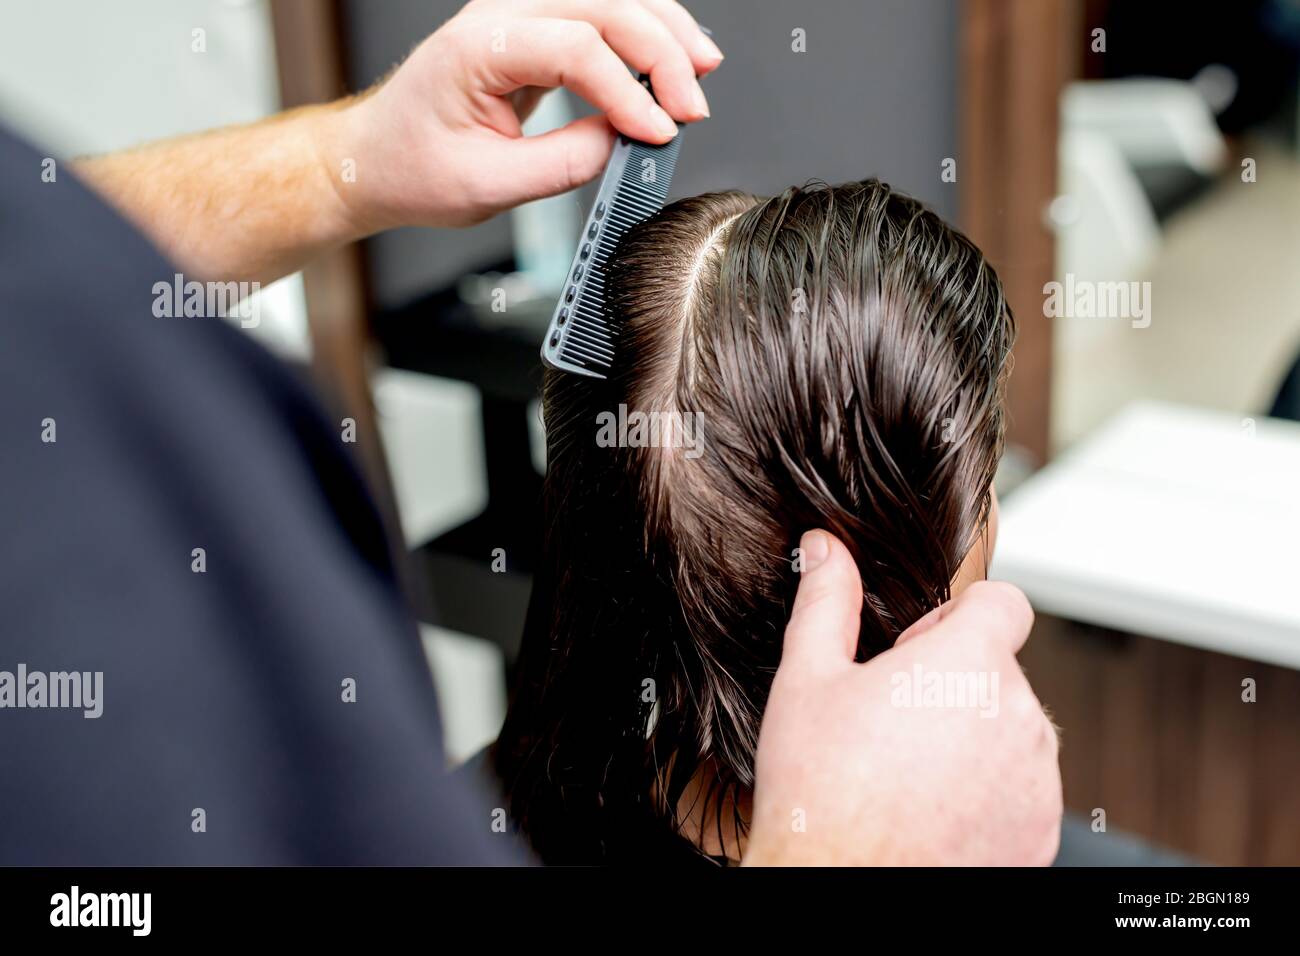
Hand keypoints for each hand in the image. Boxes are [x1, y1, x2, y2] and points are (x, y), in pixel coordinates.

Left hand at [321, 0, 722, 232]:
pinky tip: (670, 64)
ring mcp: (519, 19)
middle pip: (603, 6)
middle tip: (693, 104)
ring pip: (610, 2)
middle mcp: (500, 16)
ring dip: (662, 34)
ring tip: (700, 74)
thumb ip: (562, 165)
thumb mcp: (488, 185)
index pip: (575, 47)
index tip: (659, 132)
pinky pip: (600, 21)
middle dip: (661, 52)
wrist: (376, 160)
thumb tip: (621, 146)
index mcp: (478, 45)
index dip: (628, 91)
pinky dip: (642, 40)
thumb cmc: (414, 167)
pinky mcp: (535, 36)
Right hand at [744, 531, 1062, 865]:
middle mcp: (1019, 715)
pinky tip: (929, 808)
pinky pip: (1020, 788)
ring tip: (905, 771)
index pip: (1005, 601)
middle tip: (891, 719)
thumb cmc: (822, 792)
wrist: (842, 887)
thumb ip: (825, 602)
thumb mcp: (809, 680)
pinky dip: (986, 792)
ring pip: (1011, 730)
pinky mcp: (1040, 831)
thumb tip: (824, 549)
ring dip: (972, 738)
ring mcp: (1036, 778)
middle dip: (954, 683)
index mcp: (968, 663)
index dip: (959, 615)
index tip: (921, 649)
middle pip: (1000, 670)